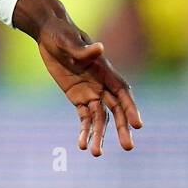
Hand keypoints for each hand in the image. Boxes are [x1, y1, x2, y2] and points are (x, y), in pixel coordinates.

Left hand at [36, 18, 143, 156]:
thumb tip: (99, 48)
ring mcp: (91, 93)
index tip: (138, 125)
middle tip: (128, 147)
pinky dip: (84, 130)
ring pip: (99, 118)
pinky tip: (82, 145)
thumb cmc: (62, 34)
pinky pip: (83, 117)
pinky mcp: (78, 98)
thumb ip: (84, 49)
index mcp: (106, 71)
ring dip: (99, 135)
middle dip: (122, 128)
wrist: (49, 34)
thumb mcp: (70, 40)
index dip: (131, 108)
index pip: (123, 92)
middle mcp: (102, 85)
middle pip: (116, 110)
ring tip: (96, 154)